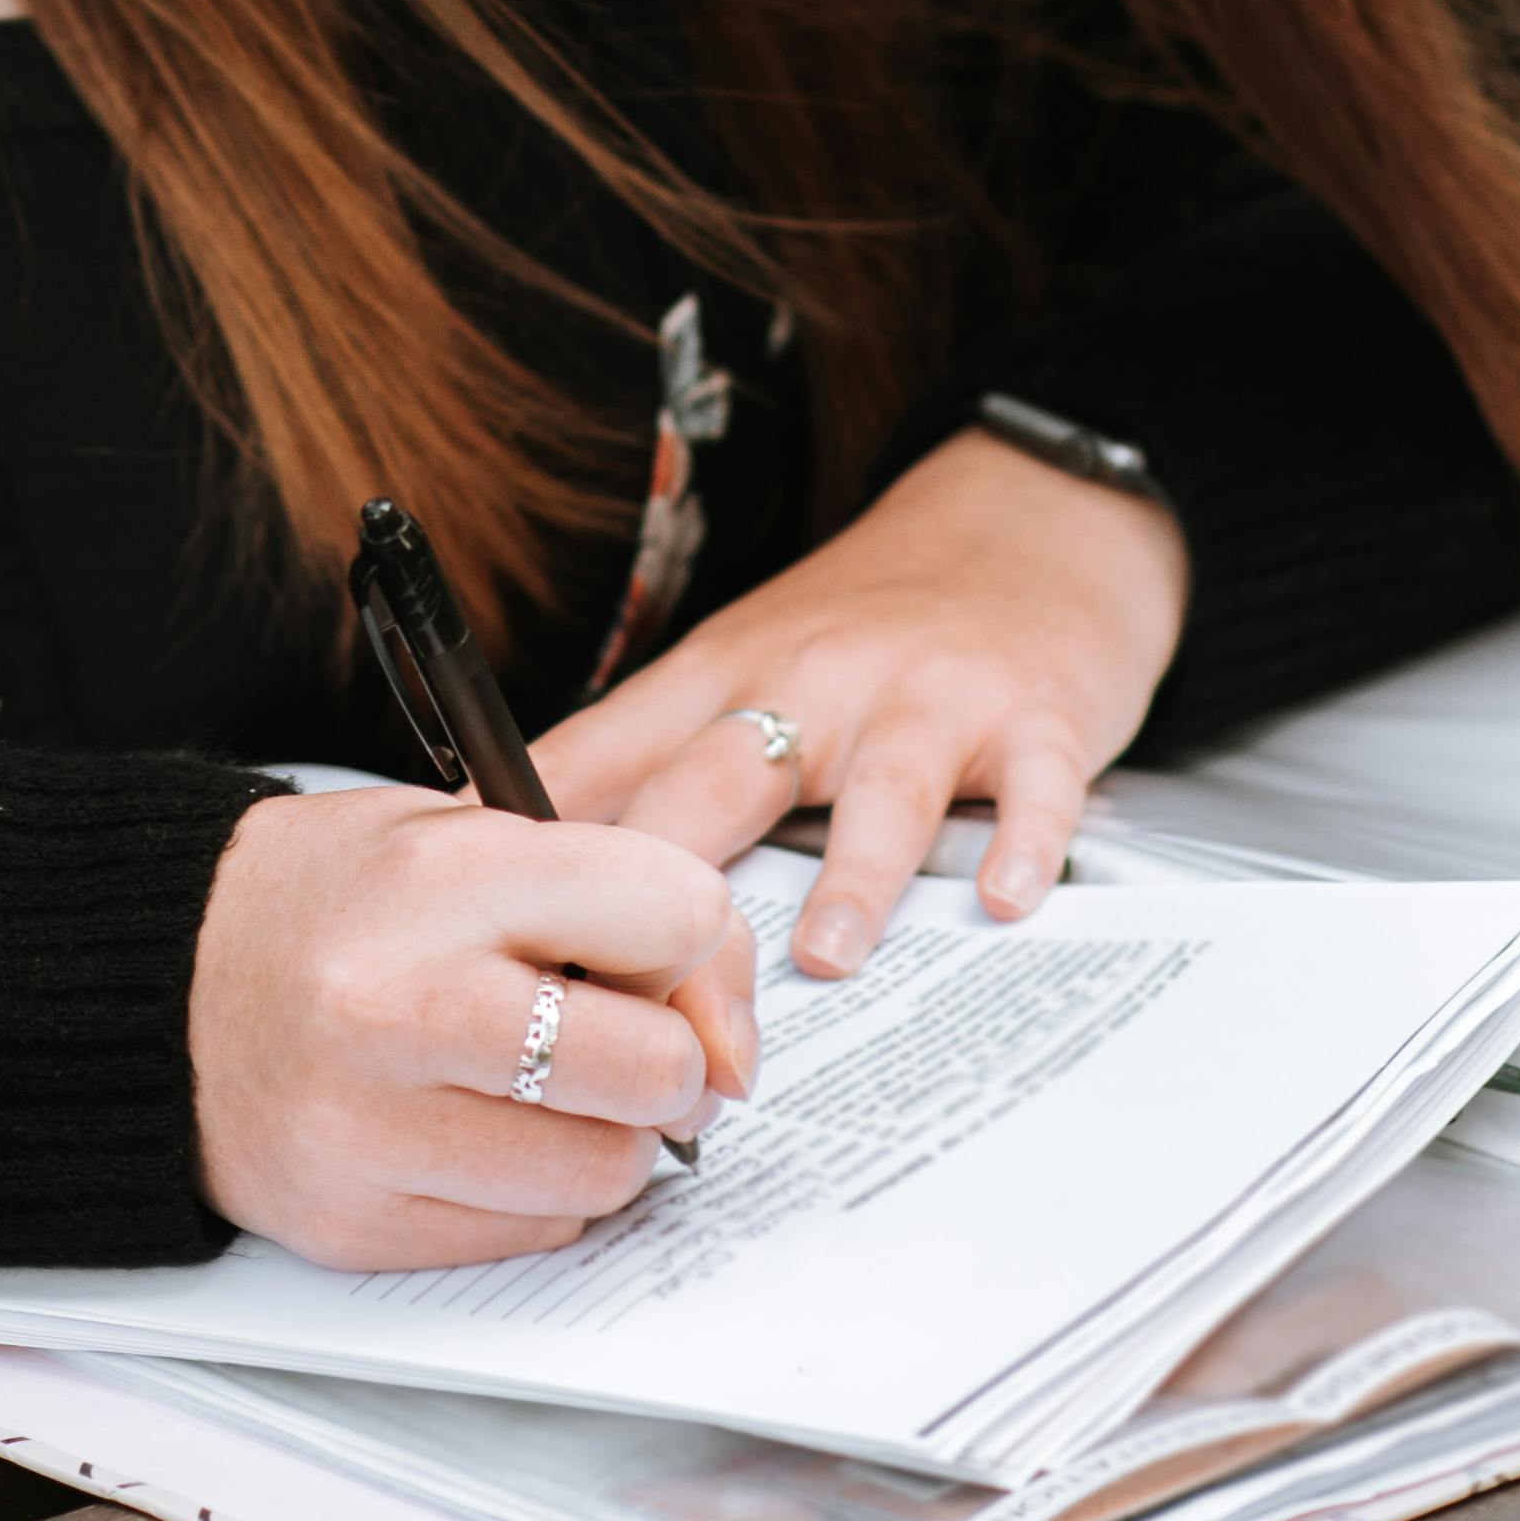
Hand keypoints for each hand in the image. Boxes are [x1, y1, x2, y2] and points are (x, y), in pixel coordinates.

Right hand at [189, 783, 755, 1269]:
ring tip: (558, 1093)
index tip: (660, 954)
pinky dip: (541, 1194)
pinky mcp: (354, 1226)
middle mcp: (403, 1004)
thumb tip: (733, 1044)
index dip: (693, 941)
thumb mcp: (466, 839)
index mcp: (442, 875)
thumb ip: (608, 901)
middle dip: (676, 1062)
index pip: (674, 911)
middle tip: (642, 1048)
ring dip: (612, 1139)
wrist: (156, 982)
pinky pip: (531, 1235)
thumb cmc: (335, 900)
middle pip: (654, 1067)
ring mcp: (371, 1130)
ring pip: (603, 1173)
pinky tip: (489, 1134)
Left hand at [537, 428, 1190, 978]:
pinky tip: (1006, 900)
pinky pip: (1031, 787)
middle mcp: (811, 683)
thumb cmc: (863, 621)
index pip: (608, 765)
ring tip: (826, 960)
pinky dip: (1022, 844)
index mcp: (719, 678)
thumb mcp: (732, 663)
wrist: (1026, 518)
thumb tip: (506, 866)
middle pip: (718, 782)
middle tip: (645, 1002)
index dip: (540, 849)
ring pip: (878, 787)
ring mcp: (925, 698)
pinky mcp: (1034, 716)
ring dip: (851, 873)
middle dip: (670, 891)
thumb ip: (640, 762)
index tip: (485, 932)